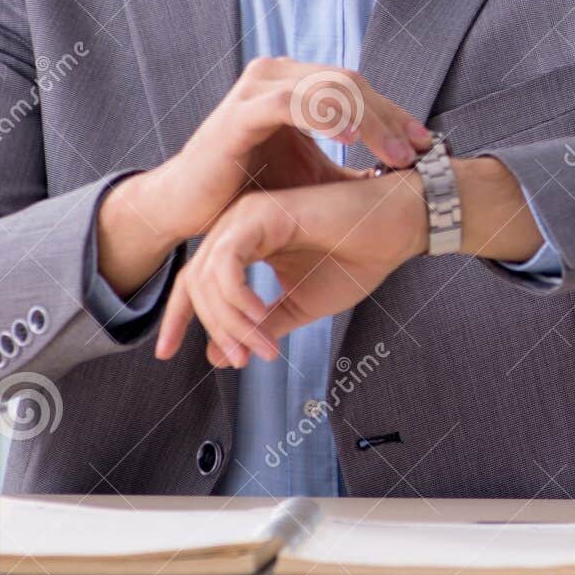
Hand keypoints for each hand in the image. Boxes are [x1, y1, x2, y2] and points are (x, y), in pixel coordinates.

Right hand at [109, 56, 433, 255]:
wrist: (186, 208)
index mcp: (294, 84)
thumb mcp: (306, 172)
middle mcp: (277, 75)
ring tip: (393, 153)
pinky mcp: (242, 112)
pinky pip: (292, 103)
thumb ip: (344, 161)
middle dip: (389, 117)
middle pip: (350, 82)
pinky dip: (326, 116)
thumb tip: (401, 168)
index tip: (425, 146)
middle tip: (417, 151)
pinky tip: (348, 139)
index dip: (394, 113)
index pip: (356, 87)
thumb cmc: (246, 190)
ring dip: (368, 119)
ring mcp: (258, 88)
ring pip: (330, 88)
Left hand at [153, 169, 429, 366]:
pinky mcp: (264, 213)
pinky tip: (260, 318)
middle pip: (196, 283)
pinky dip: (238, 298)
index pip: (195, 282)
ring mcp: (248, 215)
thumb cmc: (357, 257)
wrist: (398, 227)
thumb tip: (219, 356)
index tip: (176, 355)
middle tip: (242, 361)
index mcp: (244, 241)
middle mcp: (239, 223)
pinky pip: (228, 263)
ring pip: (208, 275)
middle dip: (215, 330)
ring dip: (230, 321)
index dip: (180, 319)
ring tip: (260, 347)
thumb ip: (260, 325)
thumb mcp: (299, 305)